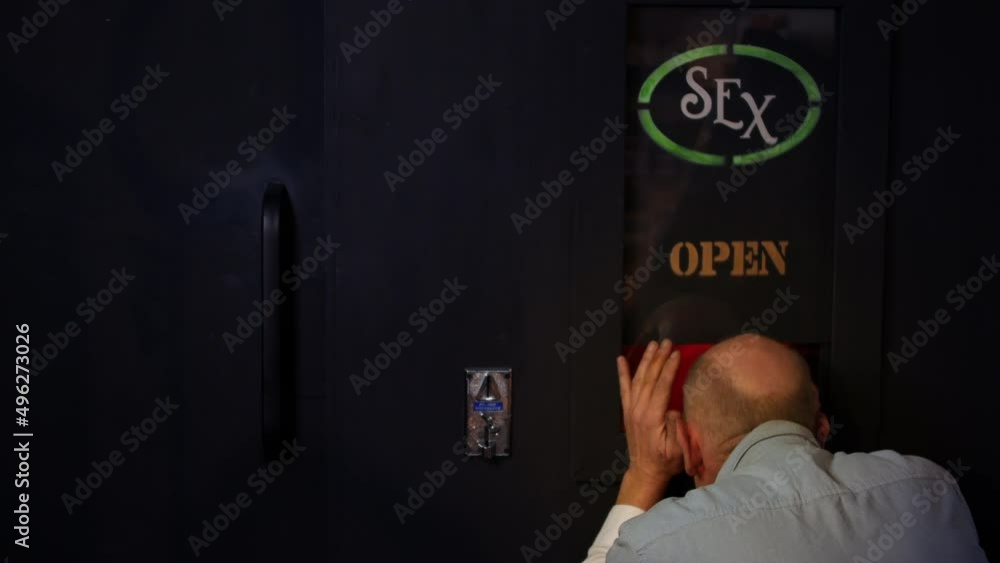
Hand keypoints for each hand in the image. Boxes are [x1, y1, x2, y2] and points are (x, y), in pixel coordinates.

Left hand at [615, 340, 683, 508]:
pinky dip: (622, 373)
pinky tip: (621, 360)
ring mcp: (631, 409)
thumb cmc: (666, 461)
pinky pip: (624, 388)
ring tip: (653, 344)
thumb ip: (676, 428)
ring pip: (638, 379)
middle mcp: (639, 409)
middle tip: (667, 341)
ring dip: (646, 360)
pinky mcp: (627, 411)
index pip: (662, 386)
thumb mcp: (678, 448)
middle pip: (649, 378)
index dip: (669, 368)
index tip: (677, 353)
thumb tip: (674, 409)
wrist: (645, 471)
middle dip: (658, 358)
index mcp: (652, 416)